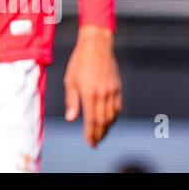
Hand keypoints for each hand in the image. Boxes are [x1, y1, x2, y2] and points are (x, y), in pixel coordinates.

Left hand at [64, 25, 121, 146]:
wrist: (96, 46)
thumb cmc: (79, 62)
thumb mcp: (70, 80)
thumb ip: (71, 101)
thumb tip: (71, 119)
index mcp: (89, 93)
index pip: (91, 120)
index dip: (91, 134)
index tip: (90, 143)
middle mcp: (103, 94)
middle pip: (103, 121)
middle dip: (99, 134)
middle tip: (95, 143)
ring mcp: (112, 91)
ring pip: (112, 116)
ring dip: (107, 128)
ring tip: (100, 135)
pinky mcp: (118, 88)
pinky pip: (118, 107)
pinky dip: (113, 117)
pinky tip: (108, 121)